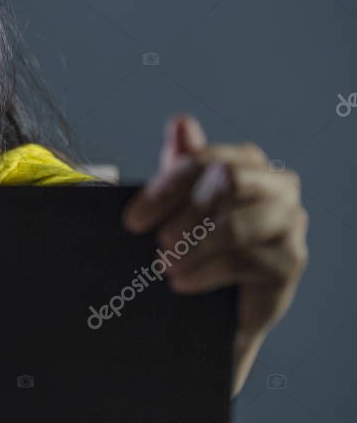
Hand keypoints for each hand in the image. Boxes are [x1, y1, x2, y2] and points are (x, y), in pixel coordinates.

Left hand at [122, 114, 308, 396]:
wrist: (221, 300)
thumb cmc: (200, 240)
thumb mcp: (182, 200)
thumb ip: (181, 162)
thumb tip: (181, 122)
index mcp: (247, 162)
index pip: (204, 162)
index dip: (165, 189)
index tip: (132, 220)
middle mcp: (277, 184)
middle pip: (226, 182)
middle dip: (183, 215)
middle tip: (158, 244)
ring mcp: (289, 221)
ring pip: (235, 226)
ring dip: (193, 247)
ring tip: (166, 266)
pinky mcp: (291, 259)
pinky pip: (245, 261)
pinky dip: (205, 272)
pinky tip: (182, 281)